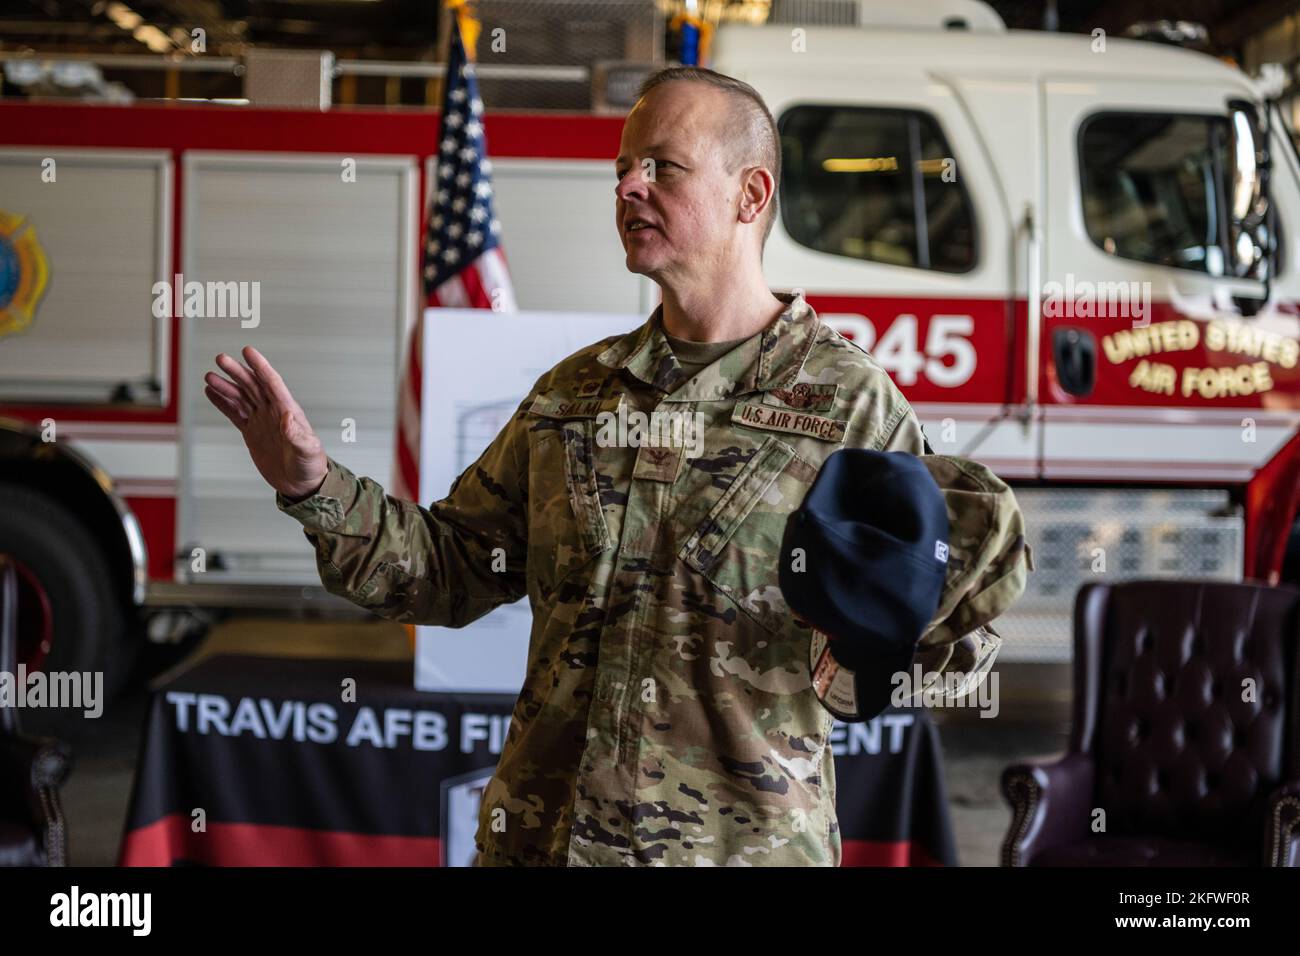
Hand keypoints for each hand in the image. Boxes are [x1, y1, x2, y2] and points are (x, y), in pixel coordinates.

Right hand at [203, 346, 328, 500]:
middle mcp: (273, 412)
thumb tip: (287, 418)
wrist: (302, 484)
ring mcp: (261, 420)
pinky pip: (235, 413)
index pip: (272, 383)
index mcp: (288, 411)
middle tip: (221, 359)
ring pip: (241, 397)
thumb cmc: (310, 466)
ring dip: (226, 386)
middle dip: (237, 372)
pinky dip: (222, 403)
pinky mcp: (252, 432)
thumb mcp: (308, 451)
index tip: (248, 351)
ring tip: (209, 376)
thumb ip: (299, 436)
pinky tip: (211, 392)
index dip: (260, 366)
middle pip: (253, 386)